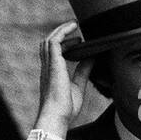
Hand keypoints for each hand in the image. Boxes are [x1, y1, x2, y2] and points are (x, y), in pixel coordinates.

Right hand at [35, 22, 91, 136]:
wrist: (58, 115)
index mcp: (52, 73)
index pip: (54, 53)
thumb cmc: (66, 107)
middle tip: (75, 25)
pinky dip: (63, 33)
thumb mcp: (78, 85)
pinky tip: (74, 30)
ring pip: (49, 40)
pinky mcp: (53, 64)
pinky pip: (54, 42)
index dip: (64, 44)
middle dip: (61, 32)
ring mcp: (48, 64)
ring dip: (62, 30)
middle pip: (49, 43)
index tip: (79, 40)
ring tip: (75, 24)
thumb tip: (92, 57)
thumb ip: (84, 71)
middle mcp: (47, 66)